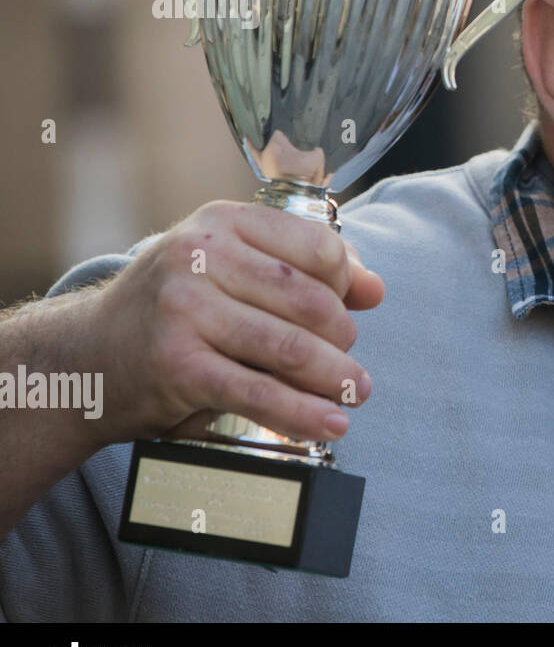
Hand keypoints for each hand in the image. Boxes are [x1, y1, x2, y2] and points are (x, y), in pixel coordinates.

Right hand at [90, 201, 383, 448]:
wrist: (86, 358)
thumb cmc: (175, 310)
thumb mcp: (231, 269)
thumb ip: (305, 270)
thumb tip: (375, 289)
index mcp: (222, 222)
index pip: (317, 247)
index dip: (346, 284)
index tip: (349, 311)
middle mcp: (200, 256)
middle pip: (310, 300)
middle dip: (343, 338)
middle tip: (349, 363)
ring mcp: (184, 309)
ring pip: (290, 347)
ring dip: (336, 378)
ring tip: (357, 395)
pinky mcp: (177, 365)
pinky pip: (258, 392)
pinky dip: (302, 412)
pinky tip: (330, 424)